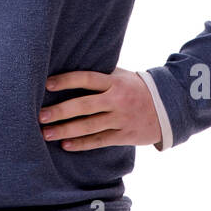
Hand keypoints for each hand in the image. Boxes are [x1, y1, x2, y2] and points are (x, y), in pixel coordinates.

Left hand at [39, 67, 161, 150]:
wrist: (169, 106)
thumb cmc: (136, 88)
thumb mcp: (121, 76)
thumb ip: (100, 74)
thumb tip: (69, 65)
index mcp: (114, 81)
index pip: (86, 79)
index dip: (66, 81)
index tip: (47, 84)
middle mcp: (116, 100)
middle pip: (84, 105)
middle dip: (61, 111)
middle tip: (40, 115)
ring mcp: (121, 119)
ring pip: (89, 126)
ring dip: (66, 130)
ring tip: (46, 133)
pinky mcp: (125, 136)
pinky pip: (100, 141)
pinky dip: (82, 144)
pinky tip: (66, 145)